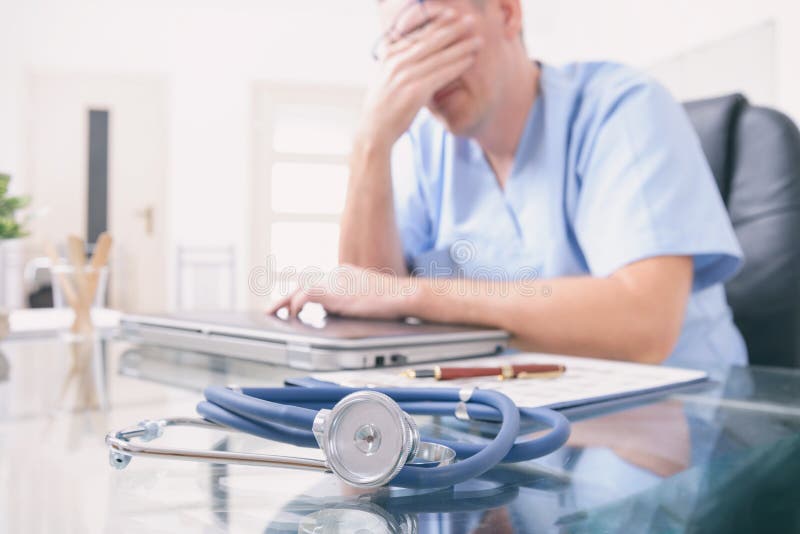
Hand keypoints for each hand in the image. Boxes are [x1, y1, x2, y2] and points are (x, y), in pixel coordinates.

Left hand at [267, 264, 416, 319]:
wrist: (403, 296)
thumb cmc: (393, 301)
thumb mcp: (369, 298)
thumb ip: (352, 301)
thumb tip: (341, 312)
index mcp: (345, 274)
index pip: (318, 282)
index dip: (303, 295)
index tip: (293, 306)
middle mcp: (337, 274)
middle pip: (304, 283)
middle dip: (287, 297)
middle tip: (273, 309)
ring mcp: (333, 281)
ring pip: (299, 288)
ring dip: (284, 301)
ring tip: (274, 312)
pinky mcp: (333, 291)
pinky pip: (304, 295)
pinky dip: (295, 305)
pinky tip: (293, 315)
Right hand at [357, 5, 481, 147]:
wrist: (374, 131)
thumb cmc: (383, 106)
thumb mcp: (386, 78)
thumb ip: (399, 62)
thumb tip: (415, 51)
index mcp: (389, 55)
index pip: (417, 34)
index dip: (437, 23)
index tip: (453, 15)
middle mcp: (396, 62)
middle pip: (430, 40)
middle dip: (453, 29)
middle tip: (471, 21)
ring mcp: (405, 75)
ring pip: (439, 56)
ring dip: (461, 47)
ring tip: (478, 40)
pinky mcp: (415, 91)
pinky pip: (442, 74)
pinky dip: (458, 65)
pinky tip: (470, 60)